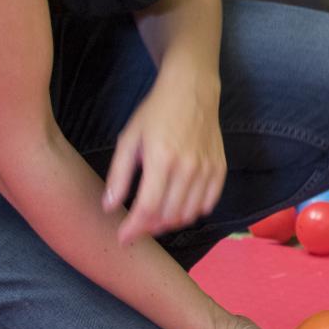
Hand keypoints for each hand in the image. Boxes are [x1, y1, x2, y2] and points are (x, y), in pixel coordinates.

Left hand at [104, 67, 224, 242]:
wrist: (192, 91)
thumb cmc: (156, 113)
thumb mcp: (129, 139)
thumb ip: (119, 174)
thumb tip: (109, 207)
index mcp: (161, 159)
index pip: (147, 208)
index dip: (134, 228)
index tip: (123, 237)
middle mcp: (187, 168)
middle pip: (168, 216)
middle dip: (149, 227)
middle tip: (138, 224)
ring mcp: (206, 169)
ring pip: (188, 214)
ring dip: (169, 223)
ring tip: (156, 216)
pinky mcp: (219, 169)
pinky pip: (207, 204)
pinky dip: (192, 212)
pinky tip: (179, 205)